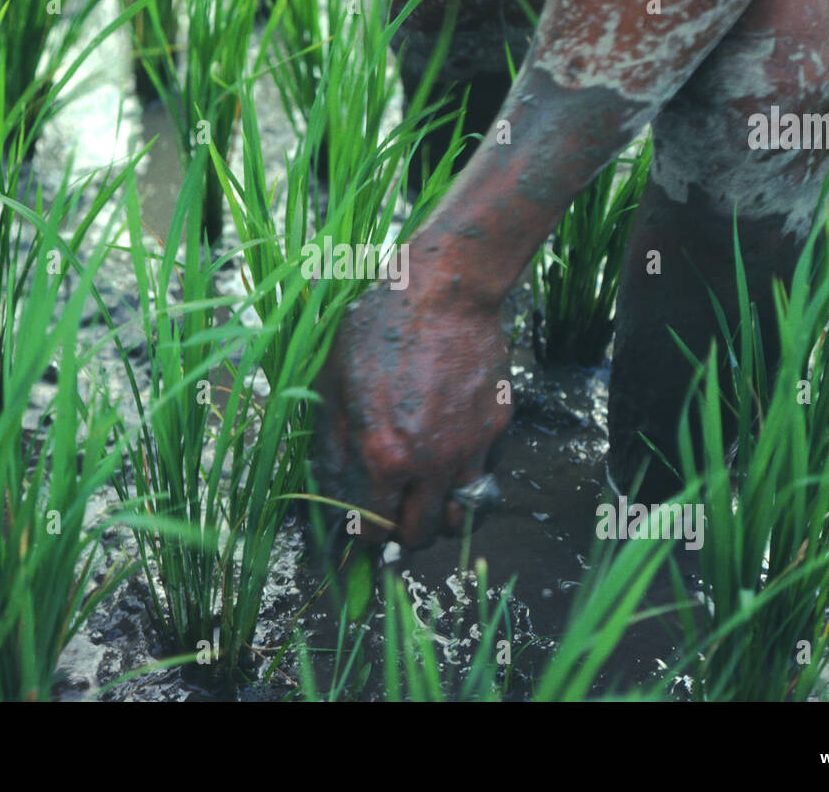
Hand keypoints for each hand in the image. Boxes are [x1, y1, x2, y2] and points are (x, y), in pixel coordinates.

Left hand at [313, 279, 511, 548]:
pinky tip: (449, 451)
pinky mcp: (497, 428)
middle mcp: (431, 464)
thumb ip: (333, 445)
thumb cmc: (379, 330)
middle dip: (403, 534)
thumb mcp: (334, 384)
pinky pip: (484, 474)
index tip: (362, 526)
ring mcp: (471, 448)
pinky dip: (467, 476)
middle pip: (422, 535)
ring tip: (425, 496)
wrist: (444, 292)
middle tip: (393, 515)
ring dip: (440, 515)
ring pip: (460, 516)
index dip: (366, 535)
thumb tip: (330, 488)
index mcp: (385, 456)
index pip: (377, 529)